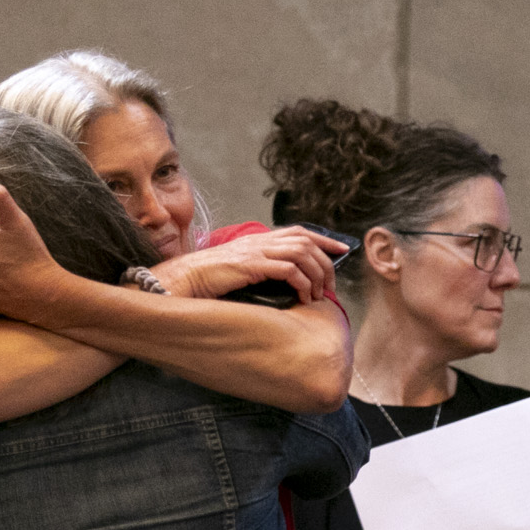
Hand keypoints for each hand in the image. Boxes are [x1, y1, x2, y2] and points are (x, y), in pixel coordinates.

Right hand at [150, 227, 344, 302]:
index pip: (301, 232)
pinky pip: (288, 270)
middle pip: (307, 241)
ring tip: (318, 295)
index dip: (324, 239)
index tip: (342, 250)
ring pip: (302, 253)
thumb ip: (262, 269)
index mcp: (259, 240)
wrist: (187, 278)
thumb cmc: (211, 280)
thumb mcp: (241, 270)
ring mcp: (257, 252)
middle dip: (326, 262)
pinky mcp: (252, 265)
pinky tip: (303, 297)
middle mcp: (261, 241)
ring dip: (316, 274)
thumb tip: (285, 283)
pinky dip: (302, 283)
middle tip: (332, 284)